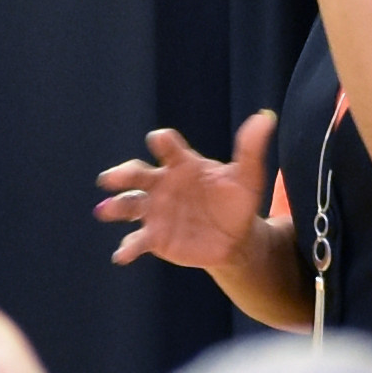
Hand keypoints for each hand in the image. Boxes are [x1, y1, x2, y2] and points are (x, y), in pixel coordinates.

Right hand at [96, 112, 275, 273]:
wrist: (235, 238)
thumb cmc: (237, 201)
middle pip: (137, 174)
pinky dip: (128, 247)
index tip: (159, 141)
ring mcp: (155, 210)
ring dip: (116, 207)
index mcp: (182, 164)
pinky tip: (121, 255)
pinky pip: (138, 241)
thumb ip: (250, 148)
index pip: (168, 147)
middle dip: (123, 174)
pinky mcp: (155, 237)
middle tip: (110, 178)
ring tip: (105, 211)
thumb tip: (266, 117)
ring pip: (129, 206)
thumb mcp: (247, 176)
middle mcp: (162, 184)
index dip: (162, 142)